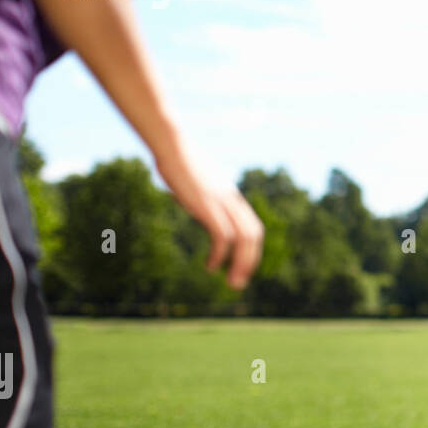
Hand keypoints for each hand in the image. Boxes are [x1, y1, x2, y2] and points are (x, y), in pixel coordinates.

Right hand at [154, 146, 262, 289]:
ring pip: (244, 238)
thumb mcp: (196, 181)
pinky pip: (223, 236)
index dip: (252, 249)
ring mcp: (222, 202)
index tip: (242, 267)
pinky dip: (220, 255)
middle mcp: (232, 200)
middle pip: (254, 234)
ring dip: (240, 263)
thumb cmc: (178, 161)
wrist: (173, 145)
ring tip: (232, 282)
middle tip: (238, 283)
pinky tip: (210, 266)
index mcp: (231, 196)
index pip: (252, 227)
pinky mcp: (208, 205)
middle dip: (250, 261)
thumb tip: (192, 197)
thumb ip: (200, 193)